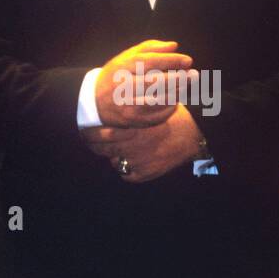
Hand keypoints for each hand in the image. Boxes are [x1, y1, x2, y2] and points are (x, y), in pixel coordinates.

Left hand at [81, 104, 202, 182]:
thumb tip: (115, 102)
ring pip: (114, 162)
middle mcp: (130, 145)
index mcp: (130, 128)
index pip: (101, 132)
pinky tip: (133, 162)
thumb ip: (133, 107)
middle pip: (103, 149)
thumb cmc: (174, 117)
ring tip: (118, 151)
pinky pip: (127, 175)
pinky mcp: (144, 174)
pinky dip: (128, 170)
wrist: (193, 136)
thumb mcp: (152, 106)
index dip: (90, 132)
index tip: (85, 130)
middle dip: (95, 145)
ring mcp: (136, 161)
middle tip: (91, 142)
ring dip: (115, 156)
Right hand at [95, 39, 194, 127]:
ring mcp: (129, 107)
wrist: (94, 102)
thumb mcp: (127, 57)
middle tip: (194, 75)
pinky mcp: (134, 122)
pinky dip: (171, 108)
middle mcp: (124, 88)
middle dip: (178, 79)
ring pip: (160, 101)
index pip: (149, 62)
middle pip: (156, 83)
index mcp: (122, 69)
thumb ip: (150, 48)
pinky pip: (158, 116)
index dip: (171, 60)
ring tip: (187, 86)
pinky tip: (175, 100)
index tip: (188, 60)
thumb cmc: (116, 74)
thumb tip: (174, 45)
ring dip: (178, 93)